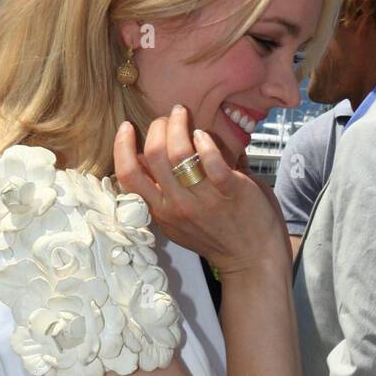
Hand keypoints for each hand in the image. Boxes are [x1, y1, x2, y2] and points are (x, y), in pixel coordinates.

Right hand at [113, 109, 285, 274]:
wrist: (253, 261)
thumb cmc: (219, 236)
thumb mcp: (180, 220)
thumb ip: (165, 192)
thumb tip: (150, 155)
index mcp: (161, 211)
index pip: (128, 176)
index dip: (122, 147)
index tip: (127, 127)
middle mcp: (177, 206)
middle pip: (153, 154)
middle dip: (157, 127)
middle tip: (168, 118)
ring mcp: (203, 200)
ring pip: (178, 152)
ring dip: (178, 125)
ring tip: (183, 114)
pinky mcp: (230, 191)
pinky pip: (211, 160)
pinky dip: (205, 142)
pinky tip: (204, 135)